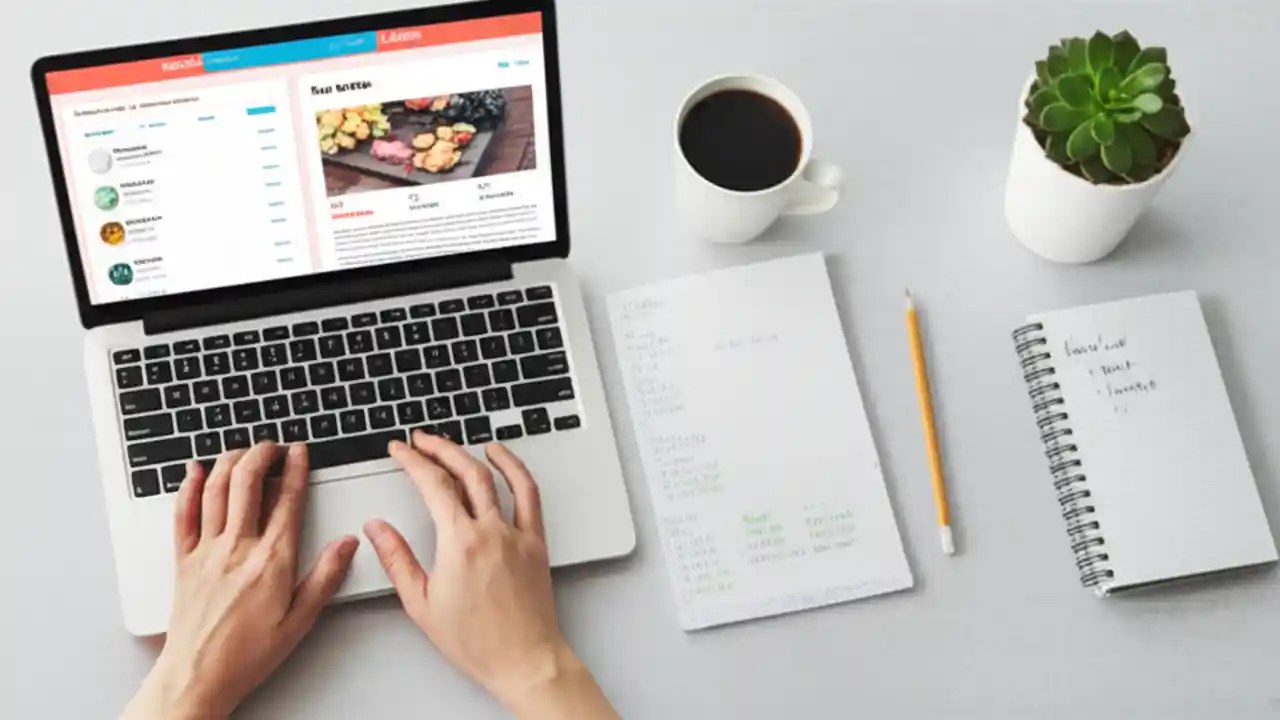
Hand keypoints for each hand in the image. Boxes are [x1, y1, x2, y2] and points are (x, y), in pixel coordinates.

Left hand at [123, 443, 357, 719]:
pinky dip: (187, 487)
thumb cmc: (248, 655)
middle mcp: (237, 548)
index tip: (300, 451)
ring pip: (215, 490)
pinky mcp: (183, 561)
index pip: (287, 500)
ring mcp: (206, 552)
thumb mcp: (301, 621)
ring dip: (230, 462)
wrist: (198, 676)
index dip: (295, 469)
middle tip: (272, 445)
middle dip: (261, 454)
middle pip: (247, 483)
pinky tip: (194, 472)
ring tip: (243, 450)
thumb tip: (348, 544)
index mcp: (272, 561)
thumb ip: (326, 577)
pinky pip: (182, 514)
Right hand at [367, 432, 617, 719]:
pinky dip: (515, 469)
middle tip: (418, 439)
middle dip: (437, 448)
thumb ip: (396, 559)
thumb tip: (376, 528)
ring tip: (449, 442)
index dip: (412, 460)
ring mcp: (516, 533)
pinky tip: (501, 456)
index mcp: (458, 543)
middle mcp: (489, 531)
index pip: (432, 485)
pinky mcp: (536, 541)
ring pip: (493, 478)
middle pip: (463, 472)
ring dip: (469, 453)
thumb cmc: (476, 641)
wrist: (523, 659)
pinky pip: (528, 494)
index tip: (399, 450)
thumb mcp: (421, 603)